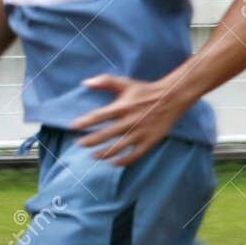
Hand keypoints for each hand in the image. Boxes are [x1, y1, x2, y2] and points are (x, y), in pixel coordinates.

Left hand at [69, 75, 191, 165]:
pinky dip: (124, 161)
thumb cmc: (146, 90)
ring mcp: (140, 133)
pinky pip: (135, 155)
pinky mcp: (150, 141)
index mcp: (121, 107)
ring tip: (93, 156)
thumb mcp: (125, 83)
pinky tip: (114, 163)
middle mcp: (129, 122)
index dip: (84, 122)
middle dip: (90, 141)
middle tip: (79, 144)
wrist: (172, 98)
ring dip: (104, 153)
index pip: (98, 117)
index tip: (73, 127)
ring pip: (118, 147)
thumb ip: (104, 81)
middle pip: (105, 135)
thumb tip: (85, 83)